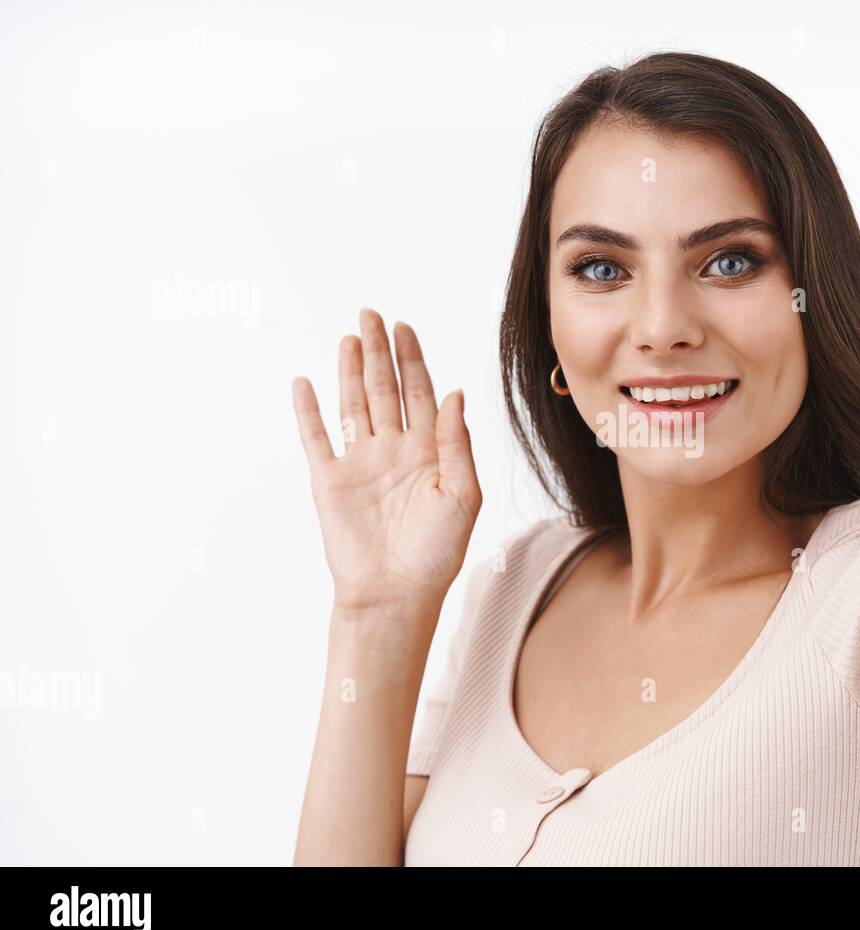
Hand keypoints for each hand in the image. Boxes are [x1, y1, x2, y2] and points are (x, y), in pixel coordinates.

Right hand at [291, 308, 481, 630]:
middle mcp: (393, 451)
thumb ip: (457, 443)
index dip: (412, 361)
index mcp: (428, 452)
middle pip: (384, 389)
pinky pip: (316, 437)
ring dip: (349, 370)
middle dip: (379, 352)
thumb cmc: (436, 553)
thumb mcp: (462, 495)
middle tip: (372, 314)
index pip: (420, 394)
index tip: (405, 327)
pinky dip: (309, 410)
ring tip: (349, 337)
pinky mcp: (330, 480)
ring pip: (353, 404)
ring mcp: (360, 463)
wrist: (395, 594)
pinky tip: (305, 382)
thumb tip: (456, 394)